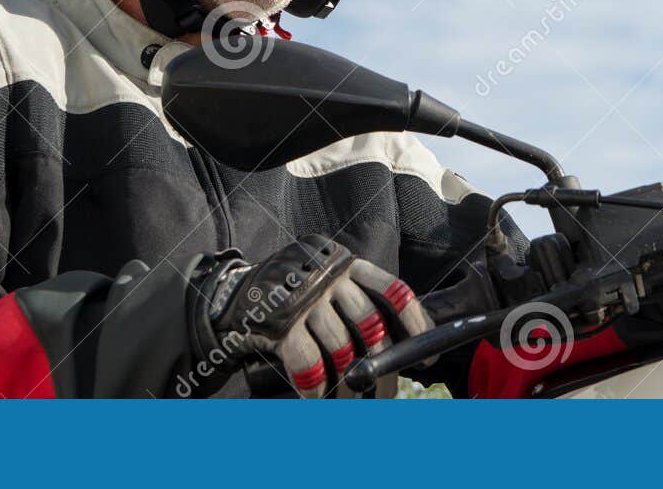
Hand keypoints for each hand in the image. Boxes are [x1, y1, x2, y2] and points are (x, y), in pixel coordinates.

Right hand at [192, 235, 433, 397]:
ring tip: (346, 397)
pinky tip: (314, 396)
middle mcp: (330, 278)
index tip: (426, 353)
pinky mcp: (281, 322)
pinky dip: (314, 386)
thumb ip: (358, 301)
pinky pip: (309, 363)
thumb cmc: (294, 296)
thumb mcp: (329, 282)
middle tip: (383, 391)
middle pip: (371, 326)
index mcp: (349, 265)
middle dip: (381, 365)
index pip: (394, 291)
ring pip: (342, 349)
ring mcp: (305, 299)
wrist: (235, 295)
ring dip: (346, 381)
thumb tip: (400, 341)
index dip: (415, 323)